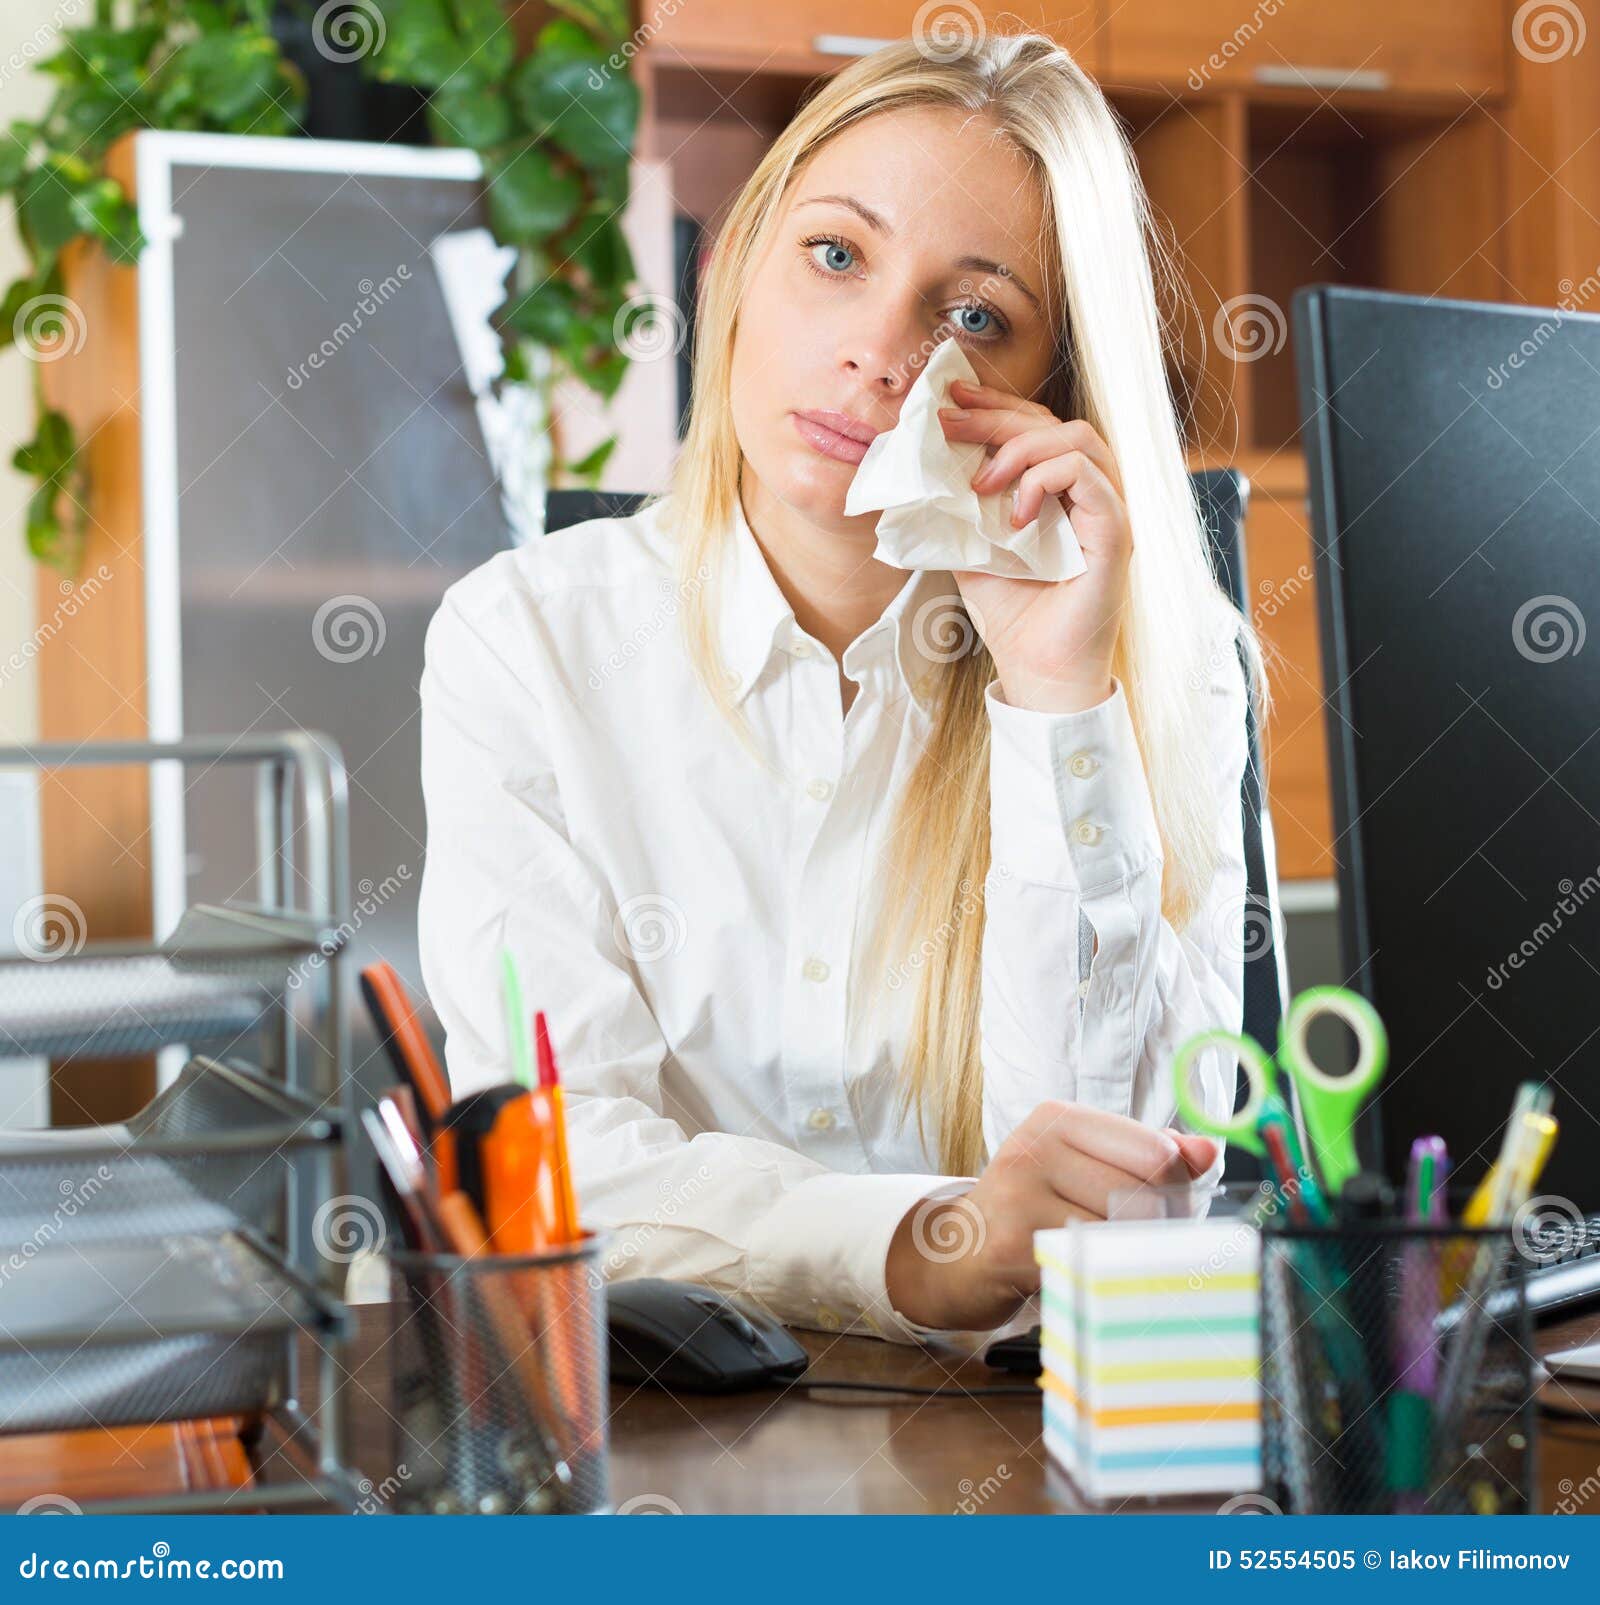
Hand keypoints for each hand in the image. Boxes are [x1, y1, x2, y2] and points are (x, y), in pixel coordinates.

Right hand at [884, 1101, 1217, 1331]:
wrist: (956, 1253)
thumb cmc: (1034, 1208)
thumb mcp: (1086, 1167)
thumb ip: (1149, 1157)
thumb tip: (1209, 1150)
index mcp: (1058, 1118)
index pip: (1156, 1152)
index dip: (1178, 1191)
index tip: (1166, 1211)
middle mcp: (1034, 1147)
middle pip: (1144, 1196)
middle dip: (1158, 1229)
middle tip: (1139, 1245)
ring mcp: (1018, 1195)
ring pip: (1120, 1233)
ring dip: (1130, 1257)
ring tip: (1110, 1258)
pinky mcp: (1010, 1244)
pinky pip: (1088, 1264)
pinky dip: (1098, 1277)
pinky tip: (1079, 1273)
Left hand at [938, 378, 1132, 714]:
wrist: (1037, 670)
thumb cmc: (1012, 615)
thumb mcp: (970, 549)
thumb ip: (958, 508)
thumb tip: (920, 471)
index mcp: (1057, 490)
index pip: (1033, 426)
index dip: (993, 405)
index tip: (949, 400)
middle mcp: (1088, 492)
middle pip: (1050, 422)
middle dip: (993, 416)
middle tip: (948, 424)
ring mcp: (1106, 508)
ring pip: (1076, 438)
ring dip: (1021, 447)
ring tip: (981, 481)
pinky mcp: (1115, 531)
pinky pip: (1086, 475)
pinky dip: (1044, 481)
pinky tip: (1015, 515)